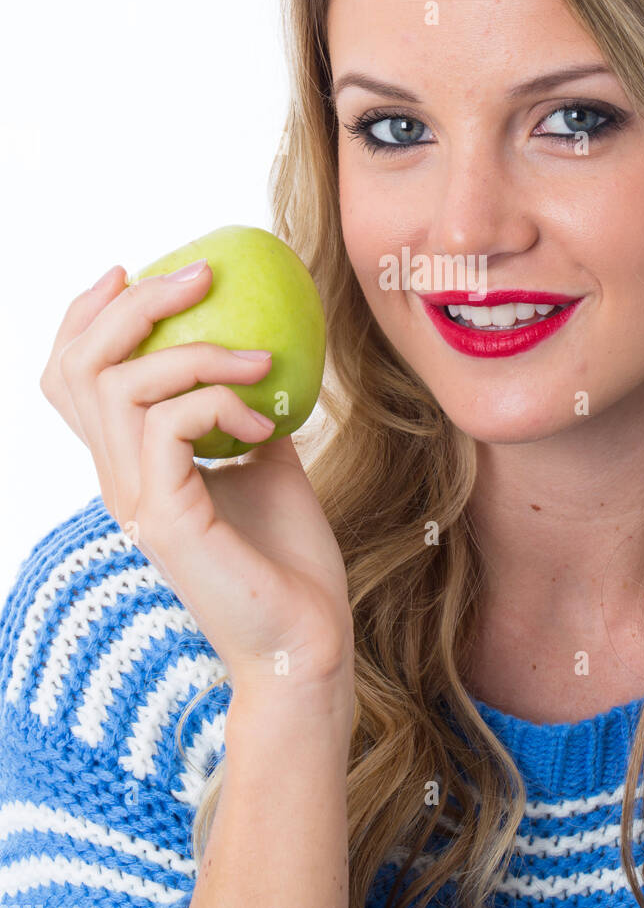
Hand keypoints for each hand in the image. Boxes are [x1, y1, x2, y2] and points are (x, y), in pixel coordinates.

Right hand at [39, 261, 353, 706]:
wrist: (308, 639)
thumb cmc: (289, 558)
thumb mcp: (265, 462)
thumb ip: (241, 411)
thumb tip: (257, 352)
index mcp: (130, 465)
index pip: (71, 379)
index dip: (85, 316)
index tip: (131, 268)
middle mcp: (116, 478)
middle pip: (79, 366)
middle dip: (134, 305)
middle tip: (200, 276)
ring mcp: (133, 499)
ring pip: (119, 386)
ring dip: (196, 351)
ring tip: (258, 361)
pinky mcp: (164, 517)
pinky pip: (168, 423)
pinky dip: (218, 401)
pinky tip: (261, 423)